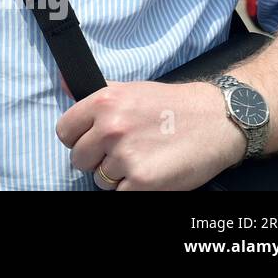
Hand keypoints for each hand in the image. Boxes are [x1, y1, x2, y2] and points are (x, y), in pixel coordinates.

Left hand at [56, 80, 246, 189]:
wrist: (215, 119)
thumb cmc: (172, 105)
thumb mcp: (129, 90)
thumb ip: (96, 94)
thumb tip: (63, 83)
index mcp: (103, 102)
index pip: (65, 131)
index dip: (77, 140)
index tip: (91, 142)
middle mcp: (110, 127)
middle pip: (79, 159)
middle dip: (96, 160)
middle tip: (121, 153)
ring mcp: (125, 155)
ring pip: (100, 179)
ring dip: (117, 176)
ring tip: (141, 159)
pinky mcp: (143, 180)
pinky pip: (121, 193)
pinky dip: (133, 188)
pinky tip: (150, 172)